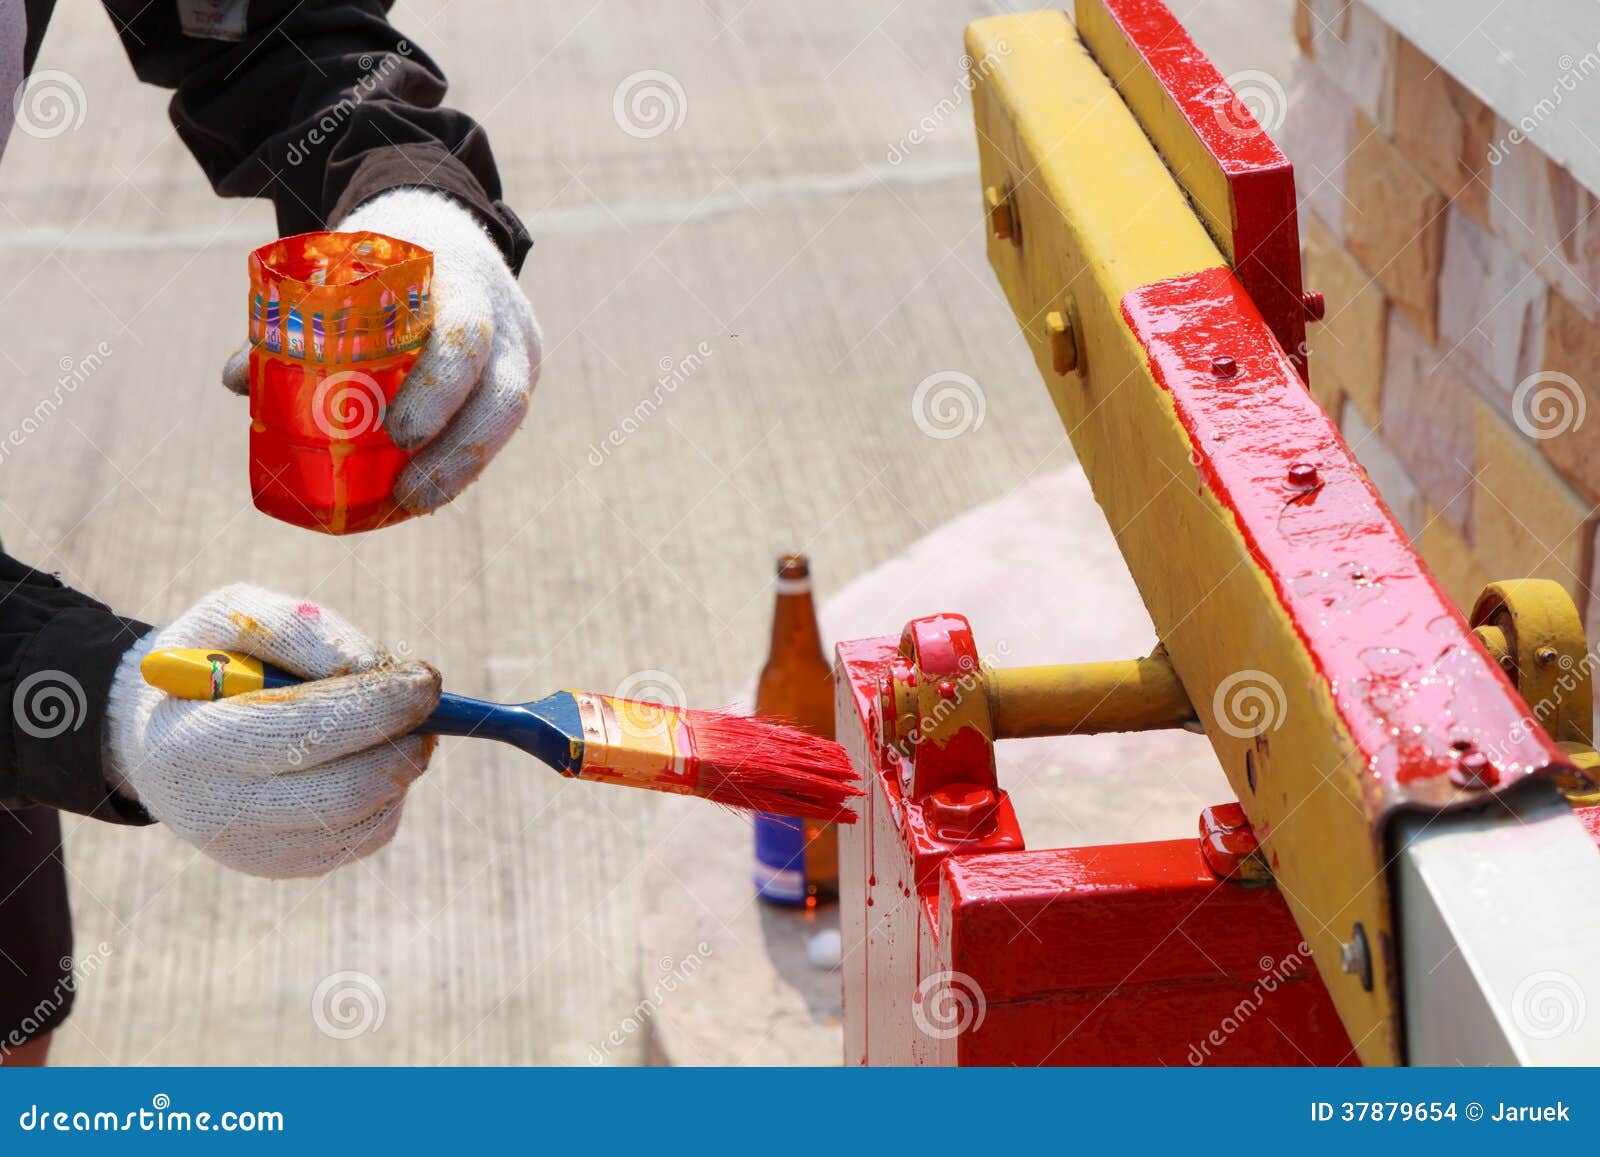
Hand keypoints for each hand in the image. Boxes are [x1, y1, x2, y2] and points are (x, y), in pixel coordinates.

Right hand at [105, 585, 441, 878]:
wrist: (160, 737)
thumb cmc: (206, 665)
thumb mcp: (230, 619)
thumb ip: (297, 630)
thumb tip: (372, 666)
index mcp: (192, 746)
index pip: (302, 733)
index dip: (376, 706)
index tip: (425, 679)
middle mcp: (219, 813)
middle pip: (343, 794)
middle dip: (401, 745)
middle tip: (430, 707)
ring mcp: (254, 852)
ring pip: (366, 817)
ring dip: (399, 765)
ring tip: (389, 723)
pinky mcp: (287, 866)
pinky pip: (368, 834)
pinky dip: (389, 791)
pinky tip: (365, 755)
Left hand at [224, 188, 540, 514]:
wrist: (449, 234)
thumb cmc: (389, 260)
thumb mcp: (353, 268)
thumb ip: (300, 318)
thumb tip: (238, 380)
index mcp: (461, 281)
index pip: (465, 337)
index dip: (438, 390)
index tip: (399, 434)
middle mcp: (506, 321)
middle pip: (502, 395)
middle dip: (459, 452)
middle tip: (406, 493)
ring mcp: (520, 352)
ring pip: (506, 420)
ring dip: (461, 469)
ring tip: (413, 502)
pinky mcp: (518, 378)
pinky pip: (497, 428)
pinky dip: (462, 464)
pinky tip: (429, 491)